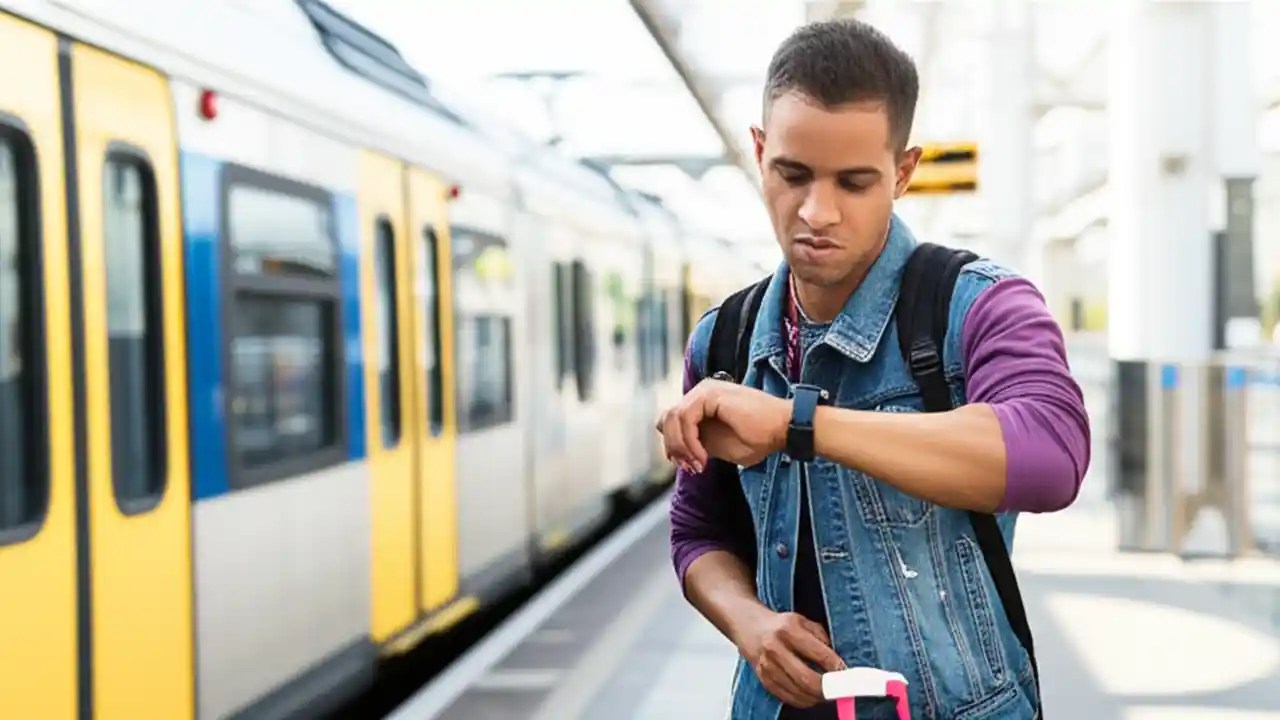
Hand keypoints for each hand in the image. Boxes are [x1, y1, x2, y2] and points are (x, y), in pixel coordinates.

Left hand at [655, 378, 790, 471]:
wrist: (783, 429)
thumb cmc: (759, 437)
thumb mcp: (719, 446)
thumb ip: (698, 441)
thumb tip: (678, 449)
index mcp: (703, 402)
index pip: (672, 421)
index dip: (673, 444)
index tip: (686, 465)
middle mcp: (701, 392)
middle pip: (667, 419)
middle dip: (673, 447)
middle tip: (689, 467)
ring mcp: (704, 390)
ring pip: (672, 419)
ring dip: (681, 446)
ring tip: (697, 464)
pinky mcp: (709, 394)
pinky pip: (685, 419)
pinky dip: (689, 441)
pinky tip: (702, 456)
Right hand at [739, 610, 845, 708]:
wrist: (749, 627)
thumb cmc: (780, 625)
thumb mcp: (803, 621)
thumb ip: (821, 638)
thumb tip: (837, 662)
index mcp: (788, 629)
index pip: (818, 653)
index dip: (836, 666)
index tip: (846, 672)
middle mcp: (774, 648)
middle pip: (807, 679)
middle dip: (827, 688)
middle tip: (839, 689)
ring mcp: (767, 666)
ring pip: (799, 692)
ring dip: (817, 696)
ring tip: (827, 692)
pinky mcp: (763, 679)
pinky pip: (788, 697)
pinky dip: (804, 700)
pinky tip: (811, 695)